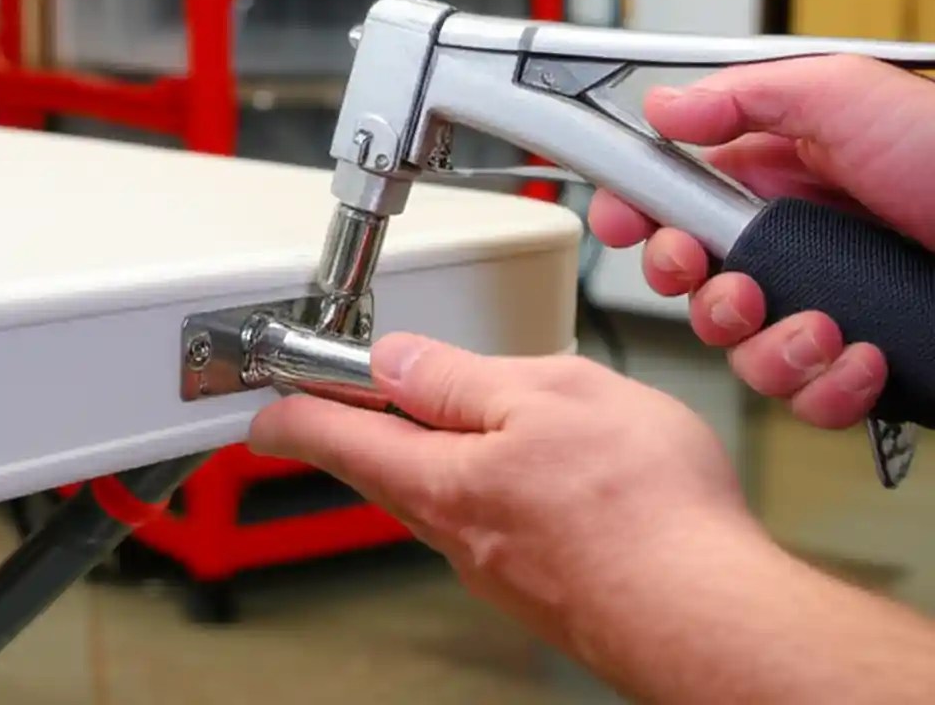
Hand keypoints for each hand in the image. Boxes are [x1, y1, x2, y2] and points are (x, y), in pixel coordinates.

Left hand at [249, 333, 764, 669]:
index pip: (332, 440)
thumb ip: (464, 378)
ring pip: (448, 492)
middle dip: (380, 421)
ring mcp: (497, 567)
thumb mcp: (550, 398)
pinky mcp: (541, 585)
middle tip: (382, 384)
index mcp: (438, 480)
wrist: (711, 618)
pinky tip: (552, 471)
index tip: (269, 399)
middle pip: (387, 468)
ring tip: (496, 412)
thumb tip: (399, 362)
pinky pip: (499, 519)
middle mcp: (455, 534)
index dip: (291, 411)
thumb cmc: (644, 513)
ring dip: (452, 448)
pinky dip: (503, 483)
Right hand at [588, 54, 934, 428]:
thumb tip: (664, 109)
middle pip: (694, 287)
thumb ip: (747, 97)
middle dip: (700, 294)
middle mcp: (796, 250)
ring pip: (740, 352)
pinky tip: (865, 357)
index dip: (639, 218)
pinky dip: (830, 387)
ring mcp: (824, 311)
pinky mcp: (856, 368)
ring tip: (821, 328)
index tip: (626, 226)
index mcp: (781, 182)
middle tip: (730, 285)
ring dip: (770, 348)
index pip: (677, 203)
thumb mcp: (853, 100)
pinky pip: (804, 398)